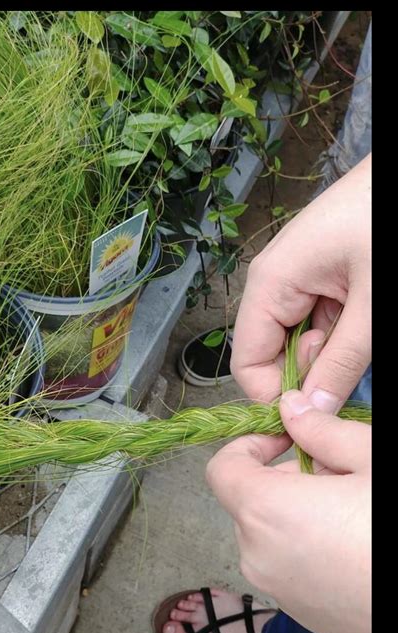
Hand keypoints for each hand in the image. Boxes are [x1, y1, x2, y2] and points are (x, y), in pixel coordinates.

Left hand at [206, 390, 370, 632]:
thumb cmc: (391, 532)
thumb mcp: (372, 462)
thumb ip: (324, 432)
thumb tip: (291, 409)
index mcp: (265, 510)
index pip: (223, 468)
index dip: (249, 444)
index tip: (287, 439)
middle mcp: (256, 554)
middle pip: (252, 502)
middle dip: (289, 480)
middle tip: (343, 476)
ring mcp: (275, 590)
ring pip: (272, 535)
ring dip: (301, 515)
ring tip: (354, 513)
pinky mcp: (299, 615)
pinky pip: (289, 567)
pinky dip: (310, 549)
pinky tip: (357, 550)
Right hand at [231, 154, 370, 408]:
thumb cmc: (384, 220)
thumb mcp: (372, 304)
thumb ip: (341, 362)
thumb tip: (312, 412)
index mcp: (270, 283)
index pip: (248, 366)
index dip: (278, 397)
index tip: (320, 410)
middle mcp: (273, 283)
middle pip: (274, 357)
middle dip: (313, 371)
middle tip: (356, 351)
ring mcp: (297, 279)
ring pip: (302, 344)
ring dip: (334, 352)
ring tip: (366, 326)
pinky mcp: (320, 277)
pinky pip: (321, 323)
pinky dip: (344, 334)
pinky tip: (365, 320)